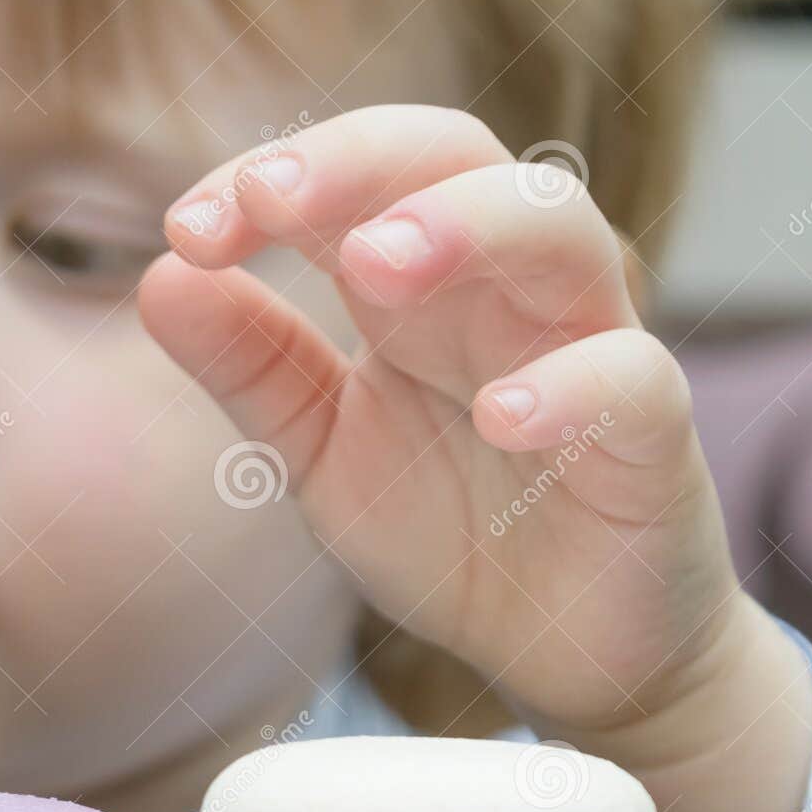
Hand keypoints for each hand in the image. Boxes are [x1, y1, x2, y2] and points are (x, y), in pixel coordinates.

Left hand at [140, 105, 811, 811]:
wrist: (564, 649)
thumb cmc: (452, 532)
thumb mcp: (324, 452)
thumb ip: (255, 370)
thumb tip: (159, 276)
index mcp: (421, 290)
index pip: (358, 181)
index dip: (277, 180)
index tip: (189, 229)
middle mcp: (506, 295)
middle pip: (460, 162)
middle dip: (359, 165)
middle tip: (269, 198)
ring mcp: (588, 352)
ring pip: (559, 235)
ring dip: (466, 228)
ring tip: (375, 262)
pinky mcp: (651, 441)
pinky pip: (631, 381)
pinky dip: (570, 385)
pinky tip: (502, 414)